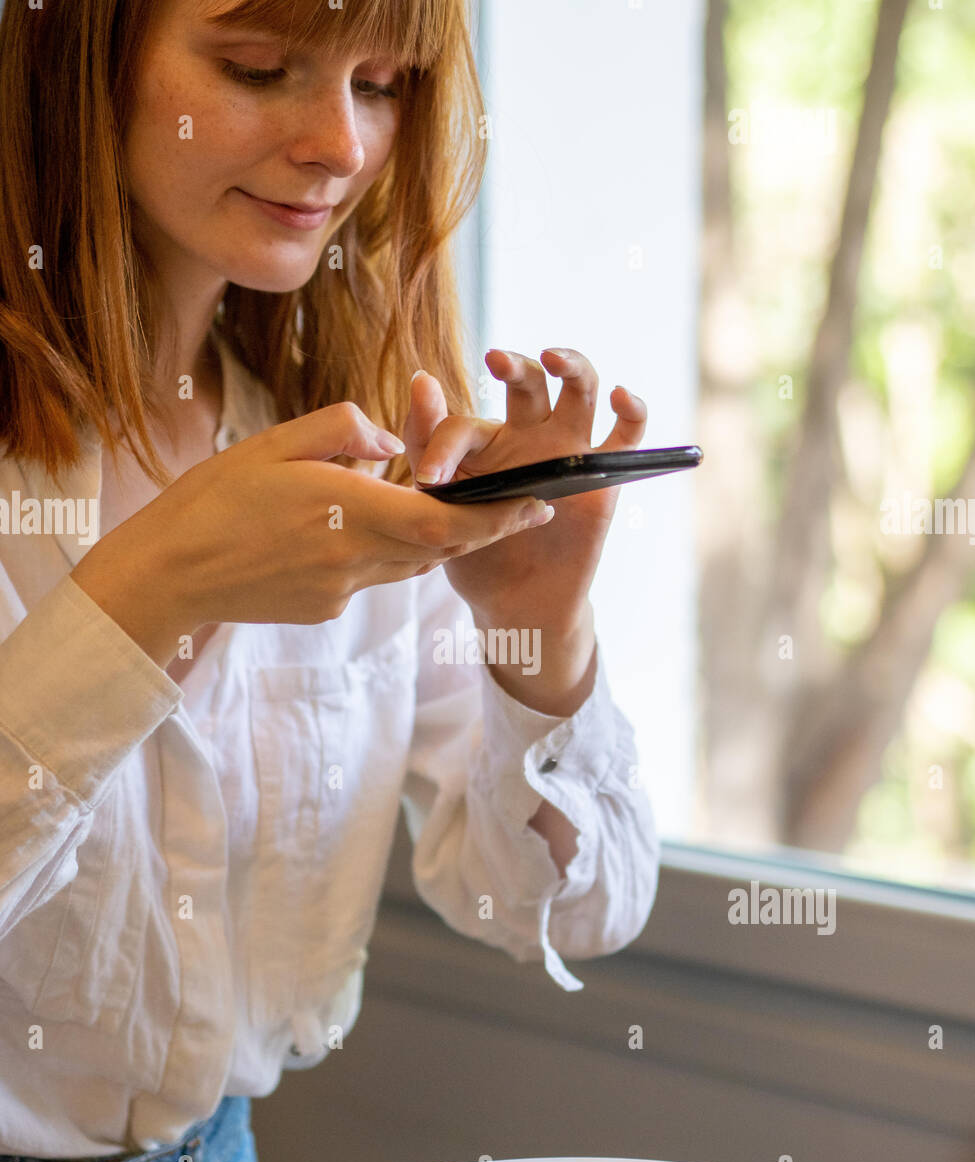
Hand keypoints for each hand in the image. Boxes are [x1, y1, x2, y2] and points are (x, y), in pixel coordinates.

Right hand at [71, 402, 552, 669]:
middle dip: (483, 527)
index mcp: (348, 513)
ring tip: (435, 505)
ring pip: (412, 564)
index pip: (446, 523)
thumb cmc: (215, 500)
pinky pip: (372, 576)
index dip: (499, 517)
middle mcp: (355, 560)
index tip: (538, 503)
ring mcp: (342, 591)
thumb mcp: (276, 442)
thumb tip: (391, 441)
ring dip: (433, 538)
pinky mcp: (326, 608)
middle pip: (441, 548)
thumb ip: (344, 431)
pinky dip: (381, 550)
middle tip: (519, 505)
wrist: (170, 574)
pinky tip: (348, 527)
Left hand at [401, 348, 646, 632]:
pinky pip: (626, 435)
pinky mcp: (603, 476)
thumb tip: (423, 378)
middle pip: (528, 383)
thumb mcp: (438, 505)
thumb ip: (427, 444)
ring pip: (580, 391)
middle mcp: (528, 436)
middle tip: (496, 360)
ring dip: (573, 366)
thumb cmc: (474, 553)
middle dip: (515, 366)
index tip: (431, 479)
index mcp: (485, 442)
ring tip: (554, 359)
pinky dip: (632, 412)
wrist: (516, 603)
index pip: (466, 425)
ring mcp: (568, 451)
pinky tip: (622, 398)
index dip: (445, 445)